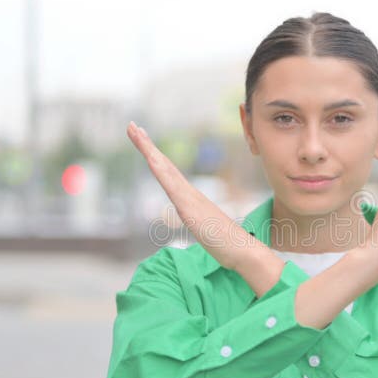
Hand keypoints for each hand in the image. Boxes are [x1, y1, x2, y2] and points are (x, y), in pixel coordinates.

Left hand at [126, 121, 263, 269]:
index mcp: (191, 199)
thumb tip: (202, 225)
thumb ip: (203, 225)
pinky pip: (172, 187)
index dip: (154, 156)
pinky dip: (160, 170)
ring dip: (148, 150)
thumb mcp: (207, 233)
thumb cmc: (229, 245)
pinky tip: (150, 159)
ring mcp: (190, 200)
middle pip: (164, 165)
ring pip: (165, 169)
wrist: (246, 252)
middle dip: (146, 145)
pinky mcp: (190, 210)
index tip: (142, 139)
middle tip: (131, 126)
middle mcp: (190, 194)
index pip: (169, 173)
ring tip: (134, 131)